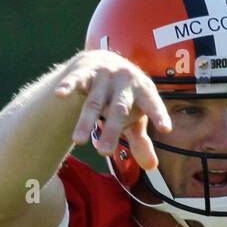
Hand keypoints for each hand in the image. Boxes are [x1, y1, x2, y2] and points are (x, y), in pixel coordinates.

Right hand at [54, 50, 170, 169]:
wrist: (106, 60)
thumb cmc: (126, 96)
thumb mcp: (136, 115)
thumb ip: (141, 140)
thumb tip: (151, 167)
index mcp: (144, 91)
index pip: (153, 105)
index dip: (159, 115)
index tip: (166, 129)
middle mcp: (125, 81)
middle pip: (119, 108)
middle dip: (112, 130)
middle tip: (104, 153)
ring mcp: (105, 75)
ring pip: (95, 101)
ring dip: (86, 120)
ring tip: (78, 141)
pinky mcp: (85, 71)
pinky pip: (76, 79)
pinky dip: (68, 85)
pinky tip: (59, 94)